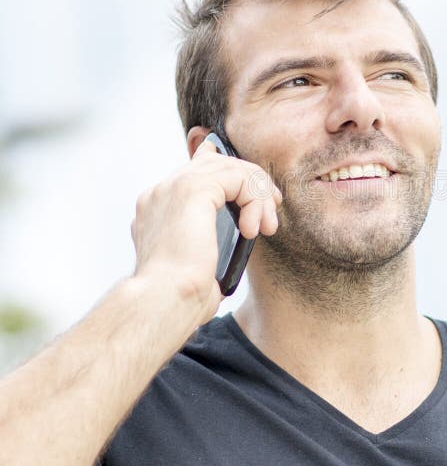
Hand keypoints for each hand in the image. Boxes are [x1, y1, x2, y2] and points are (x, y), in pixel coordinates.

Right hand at [130, 140, 281, 322]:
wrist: (163, 303)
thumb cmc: (179, 297)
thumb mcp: (199, 265)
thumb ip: (212, 241)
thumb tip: (239, 235)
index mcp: (157, 208)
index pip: (196, 171)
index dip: (234, 180)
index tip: (257, 206)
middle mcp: (161, 193)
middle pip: (216, 163)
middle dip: (251, 184)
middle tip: (270, 214)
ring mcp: (172, 187)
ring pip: (230, 167)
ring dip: (258, 195)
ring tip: (266, 226)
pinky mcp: (192, 189)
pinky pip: (238, 176)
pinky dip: (254, 199)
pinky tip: (253, 227)